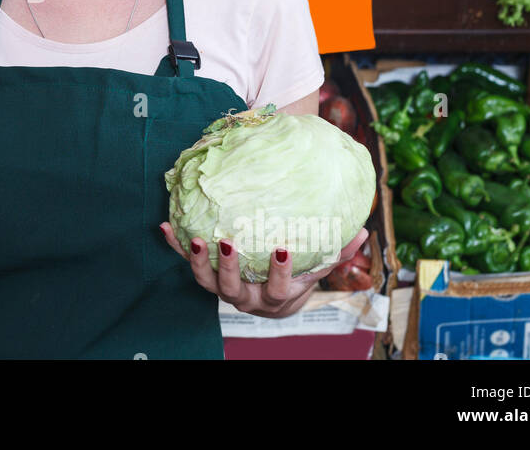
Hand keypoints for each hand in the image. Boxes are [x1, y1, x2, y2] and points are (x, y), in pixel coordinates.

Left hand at [158, 224, 369, 318]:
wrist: (274, 301)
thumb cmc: (299, 278)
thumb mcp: (317, 268)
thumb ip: (337, 251)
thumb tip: (363, 229)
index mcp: (276, 298)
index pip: (278, 290)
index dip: (280, 273)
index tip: (282, 249)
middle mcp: (247, 298)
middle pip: (234, 290)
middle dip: (230, 269)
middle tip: (227, 244)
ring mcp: (224, 289)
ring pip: (207, 283)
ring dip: (198, 261)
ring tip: (196, 239)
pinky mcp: (208, 277)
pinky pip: (187, 263)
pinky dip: (176, 247)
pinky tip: (165, 228)